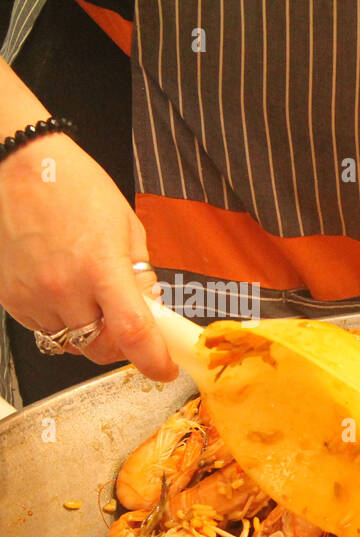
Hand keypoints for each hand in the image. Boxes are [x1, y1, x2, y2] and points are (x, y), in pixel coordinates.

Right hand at [0, 133, 175, 378]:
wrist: (16, 165)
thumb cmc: (74, 187)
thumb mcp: (128, 228)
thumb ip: (142, 276)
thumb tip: (152, 312)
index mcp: (101, 267)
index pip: (132, 334)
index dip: (154, 361)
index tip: (165, 370)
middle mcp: (63, 287)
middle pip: (100, 349)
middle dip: (121, 346)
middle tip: (127, 325)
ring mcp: (32, 295)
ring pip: (71, 343)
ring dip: (89, 332)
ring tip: (90, 296)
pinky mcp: (10, 298)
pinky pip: (43, 329)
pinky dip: (60, 321)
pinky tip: (63, 291)